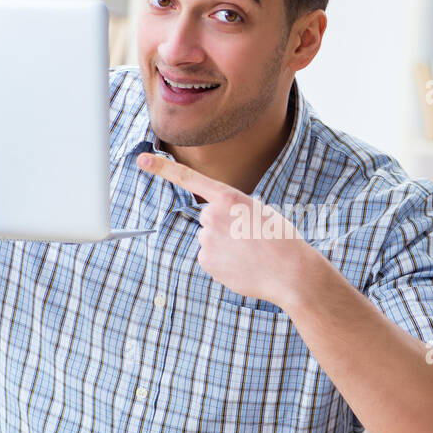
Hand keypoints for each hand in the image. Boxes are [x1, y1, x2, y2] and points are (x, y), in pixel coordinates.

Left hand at [136, 152, 316, 308]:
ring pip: (210, 239)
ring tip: (250, 253)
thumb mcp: (260, 212)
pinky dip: (223, 263)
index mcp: (229, 198)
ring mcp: (206, 239)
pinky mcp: (205, 261)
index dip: (163, 169)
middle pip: (208, 218)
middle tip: (249, 238)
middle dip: (223, 227)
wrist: (290, 271)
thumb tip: (220, 229)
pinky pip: (210, 258)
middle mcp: (212, 216)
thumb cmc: (281, 240)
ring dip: (225, 246)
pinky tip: (243, 266)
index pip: (189, 178)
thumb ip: (234, 212)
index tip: (142, 160)